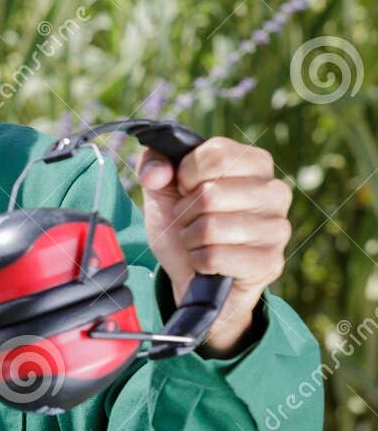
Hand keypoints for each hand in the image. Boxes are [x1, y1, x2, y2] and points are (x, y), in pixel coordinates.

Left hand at [137, 136, 291, 356]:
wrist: (191, 274)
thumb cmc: (184, 225)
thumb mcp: (162, 190)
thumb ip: (154, 165)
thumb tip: (157, 172)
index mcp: (256, 163)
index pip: (215, 155)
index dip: (186, 176)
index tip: (186, 189)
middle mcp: (275, 191)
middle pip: (210, 193)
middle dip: (185, 211)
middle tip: (191, 220)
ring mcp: (277, 228)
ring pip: (211, 227)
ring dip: (190, 238)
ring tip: (198, 240)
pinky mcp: (270, 262)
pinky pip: (215, 257)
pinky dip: (199, 261)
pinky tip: (207, 261)